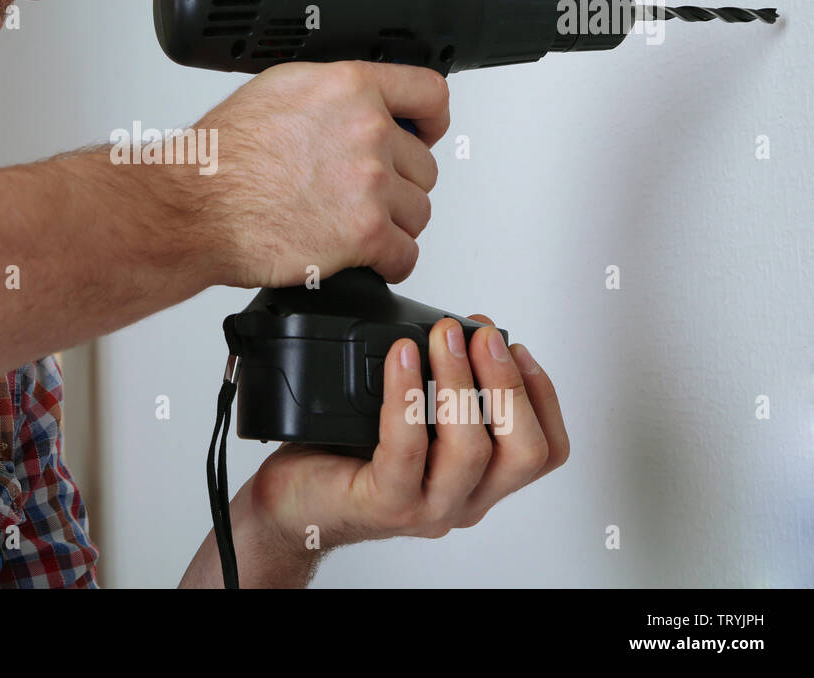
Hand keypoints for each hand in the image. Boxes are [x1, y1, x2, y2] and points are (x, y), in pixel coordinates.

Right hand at [190, 60, 449, 287]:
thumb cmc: (220, 158)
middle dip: (397, 184)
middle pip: (423, 165)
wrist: (194, 208)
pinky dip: (391, 263)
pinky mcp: (364, 234)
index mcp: (349, 89)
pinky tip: (368, 259)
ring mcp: (369, 183)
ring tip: (355, 226)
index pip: (429, 94)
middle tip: (361, 195)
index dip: (431, 120)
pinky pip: (406, 254)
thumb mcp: (277, 91)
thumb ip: (331, 96)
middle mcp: (367, 131)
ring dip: (393, 224)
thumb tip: (357, 105)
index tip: (426, 133)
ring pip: (419, 211)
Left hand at [243, 313, 568, 560]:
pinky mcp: (385, 503)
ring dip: (461, 381)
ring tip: (442, 336)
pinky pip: (407, 447)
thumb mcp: (410, 423)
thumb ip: (442, 394)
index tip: (517, 346)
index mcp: (478, 481)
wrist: (293, 502)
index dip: (542, 395)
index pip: (545, 451)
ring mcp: (426, 507)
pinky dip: (408, 395)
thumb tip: (460, 331)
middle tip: (482, 334)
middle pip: (524, 453)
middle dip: (509, 383)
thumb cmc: (345, 457)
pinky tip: (401, 358)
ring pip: (470, 450)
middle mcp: (462, 499)